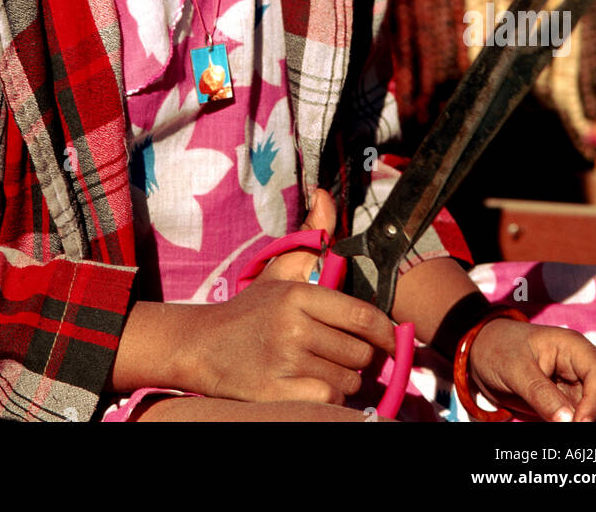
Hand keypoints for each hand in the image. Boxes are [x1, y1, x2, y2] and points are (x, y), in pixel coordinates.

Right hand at [185, 189, 395, 404]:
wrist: (202, 344)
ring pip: (347, 381)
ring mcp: (284, 363)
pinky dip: (326, 396)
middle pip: (359, 353)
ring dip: (342, 379)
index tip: (393, 339)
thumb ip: (311, 237)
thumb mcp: (280, 271)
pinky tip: (309, 384)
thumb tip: (326, 196)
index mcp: (298, 295)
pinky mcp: (276, 394)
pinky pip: (328, 400)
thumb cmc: (250, 310)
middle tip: (339, 352)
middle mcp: (293, 328)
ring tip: (320, 366)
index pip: (362, 316)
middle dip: (358, 356)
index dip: (386, 332)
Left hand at [468, 318, 595, 422]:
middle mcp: (581, 366)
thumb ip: (541, 393)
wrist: (482, 353)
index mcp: (573, 347)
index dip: (595, 402)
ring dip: (588, 424)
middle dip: (595, 418)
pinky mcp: (569, 403)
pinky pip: (582, 419)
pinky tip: (563, 431)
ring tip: (565, 434)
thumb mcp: (515, 369)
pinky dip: (578, 426)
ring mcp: (577, 386)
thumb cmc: (499, 349)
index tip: (579, 424)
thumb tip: (568, 421)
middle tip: (571, 433)